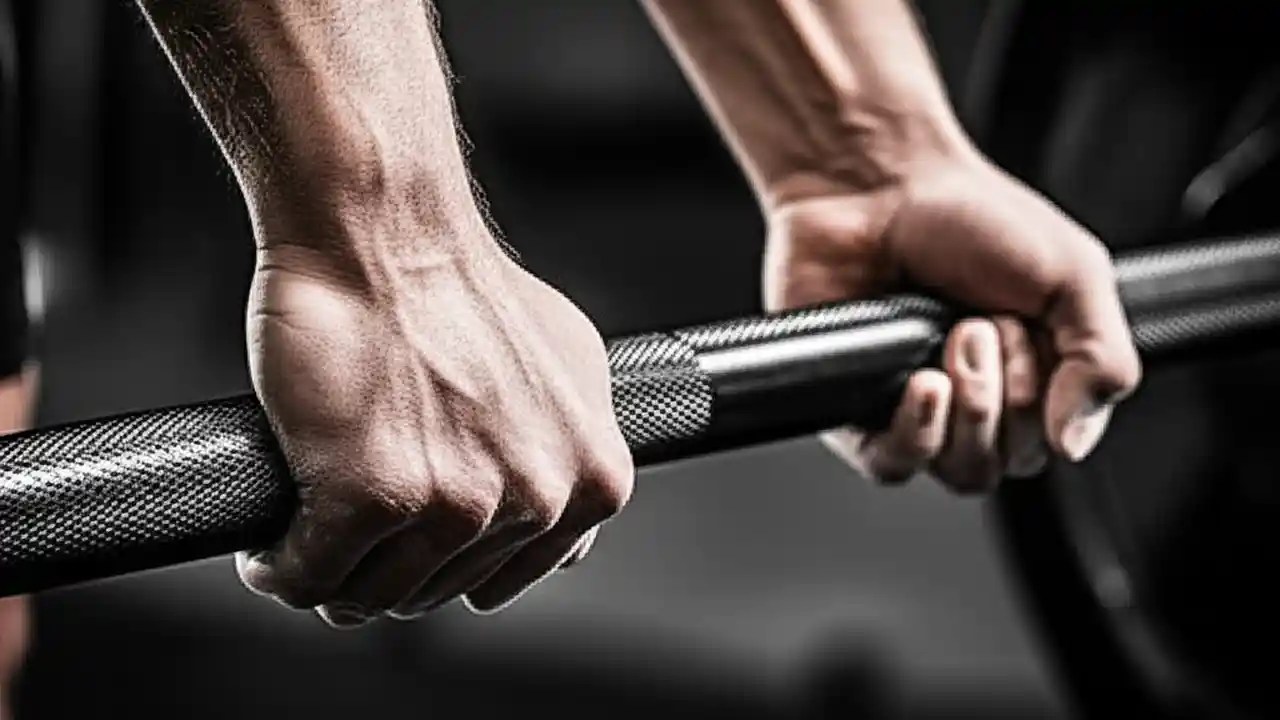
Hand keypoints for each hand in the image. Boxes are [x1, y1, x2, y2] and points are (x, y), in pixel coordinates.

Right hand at [238, 239, 632, 625]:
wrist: (384, 232)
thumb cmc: (458, 285)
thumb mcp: (566, 368)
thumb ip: (570, 444)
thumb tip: (556, 494)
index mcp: (592, 481)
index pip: (509, 576)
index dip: (447, 561)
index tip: (411, 539)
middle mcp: (537, 500)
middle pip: (438, 590)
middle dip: (385, 567)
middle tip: (351, 528)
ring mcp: (458, 506)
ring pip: (374, 596)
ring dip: (331, 577)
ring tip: (308, 538)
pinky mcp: (373, 499)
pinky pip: (311, 577)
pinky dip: (279, 571)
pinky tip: (271, 549)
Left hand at [764, 154, 1140, 492]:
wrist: (876, 184)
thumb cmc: (967, 215)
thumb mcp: (1073, 275)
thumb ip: (1103, 362)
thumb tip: (1076, 445)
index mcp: (1026, 378)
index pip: (1047, 446)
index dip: (1046, 401)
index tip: (1027, 330)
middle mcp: (967, 402)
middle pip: (1001, 466)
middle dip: (1004, 395)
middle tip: (980, 323)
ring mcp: (907, 409)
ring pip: (956, 471)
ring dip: (968, 409)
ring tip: (951, 338)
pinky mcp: (853, 410)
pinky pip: (892, 465)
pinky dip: (916, 434)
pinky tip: (921, 384)